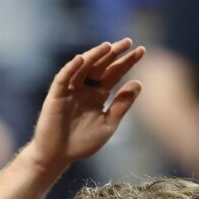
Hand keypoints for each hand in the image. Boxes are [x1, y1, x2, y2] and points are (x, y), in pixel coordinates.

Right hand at [23, 39, 143, 174]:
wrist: (58, 157)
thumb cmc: (82, 143)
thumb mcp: (108, 123)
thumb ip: (122, 105)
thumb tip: (139, 83)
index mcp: (98, 94)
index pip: (115, 73)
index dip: (127, 62)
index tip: (141, 51)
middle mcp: (85, 88)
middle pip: (101, 66)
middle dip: (114, 53)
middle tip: (128, 42)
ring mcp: (70, 90)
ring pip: (83, 67)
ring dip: (94, 55)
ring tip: (108, 46)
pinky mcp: (56, 95)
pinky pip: (63, 78)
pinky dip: (71, 68)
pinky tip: (82, 58)